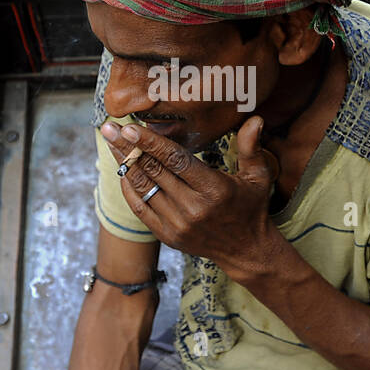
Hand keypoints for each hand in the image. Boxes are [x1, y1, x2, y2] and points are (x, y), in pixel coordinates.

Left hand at [100, 117, 280, 280]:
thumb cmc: (251, 207)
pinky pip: (139, 207)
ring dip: (124, 163)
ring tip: (111, 142)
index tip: (130, 127)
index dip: (151, 143)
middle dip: (129, 147)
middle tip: (110, 127)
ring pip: (143, 187)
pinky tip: (122, 168)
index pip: (176, 161)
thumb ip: (251, 147)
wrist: (245, 251)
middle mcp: (193, 208)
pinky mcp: (167, 235)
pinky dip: (128, 187)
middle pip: (153, 171)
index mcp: (214, 190)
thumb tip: (256, 119)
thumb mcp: (258, 176)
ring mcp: (177, 224)